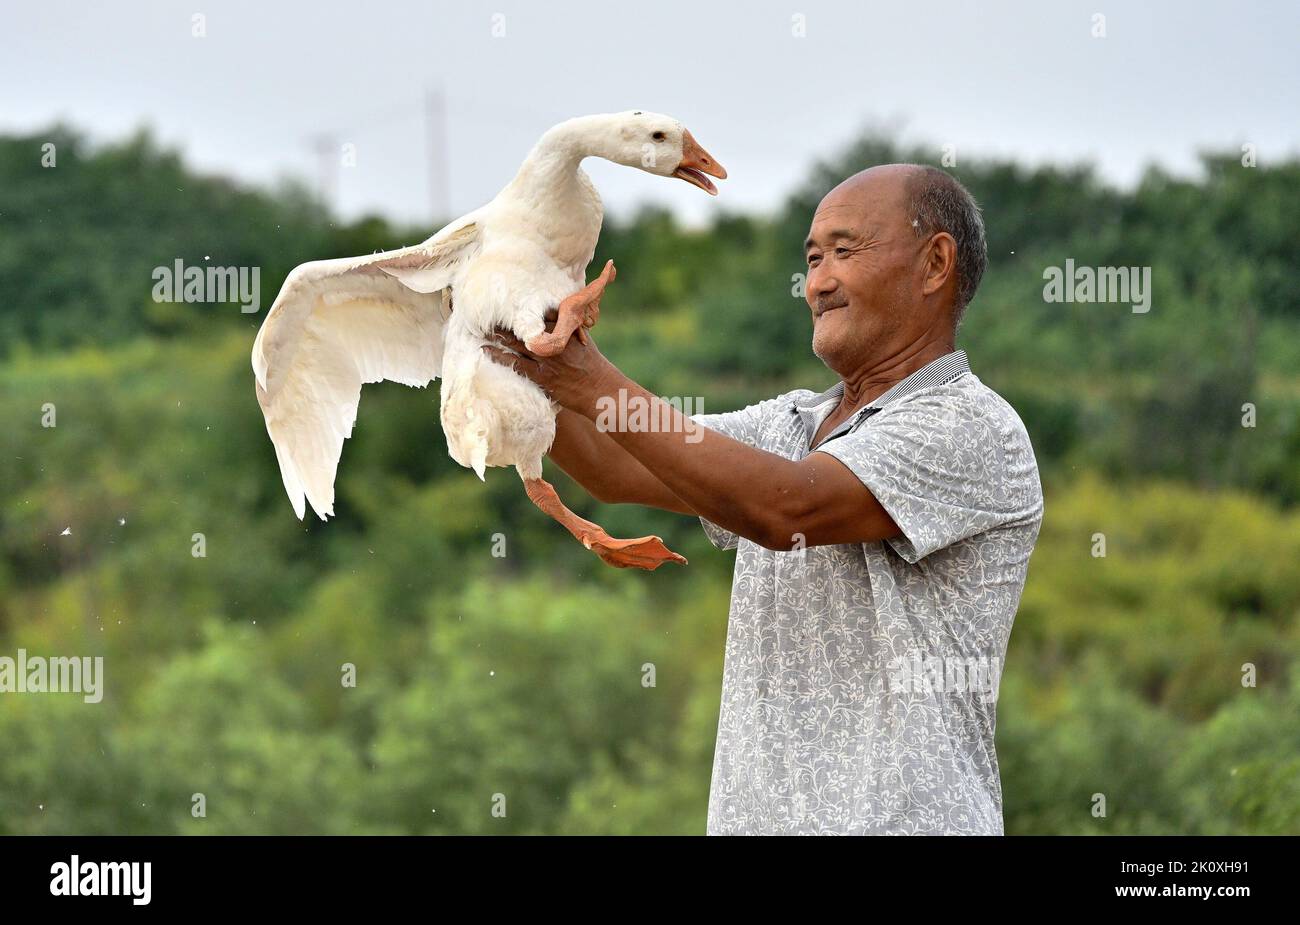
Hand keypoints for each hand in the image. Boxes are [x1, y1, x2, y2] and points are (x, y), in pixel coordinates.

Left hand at [481, 315, 623, 417]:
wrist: (601, 388)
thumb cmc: (592, 363)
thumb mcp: (581, 337)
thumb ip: (565, 327)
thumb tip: (549, 316)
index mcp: (564, 329)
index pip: (537, 314)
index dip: (519, 309)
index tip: (504, 302)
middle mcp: (554, 341)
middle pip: (523, 326)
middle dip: (503, 321)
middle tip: (485, 314)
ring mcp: (547, 359)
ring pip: (516, 344)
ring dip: (497, 337)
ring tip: (481, 330)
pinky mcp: (543, 377)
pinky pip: (516, 365)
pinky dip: (500, 357)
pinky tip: (487, 351)